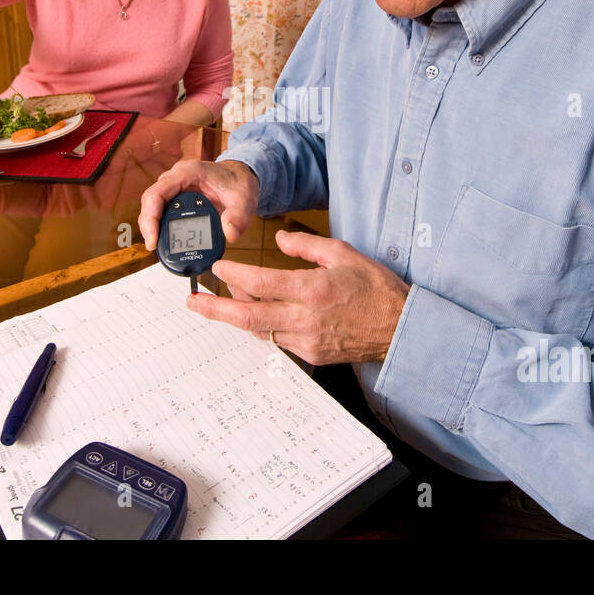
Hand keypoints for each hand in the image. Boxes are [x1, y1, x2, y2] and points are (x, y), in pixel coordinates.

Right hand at [138, 159, 259, 249]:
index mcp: (187, 173)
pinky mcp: (177, 197)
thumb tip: (230, 235)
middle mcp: (176, 178)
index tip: (153, 240)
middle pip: (150, 202)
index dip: (150, 218)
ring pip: (153, 208)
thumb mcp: (244, 199)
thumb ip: (238, 216)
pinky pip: (162, 211)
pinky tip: (168, 240)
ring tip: (162, 247)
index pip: (157, 194)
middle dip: (149, 226)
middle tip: (154, 247)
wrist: (241, 176)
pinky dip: (162, 226)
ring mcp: (174, 187)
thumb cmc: (239, 182)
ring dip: (153, 228)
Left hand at [187, 230, 409, 364]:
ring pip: (259, 331)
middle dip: (215, 310)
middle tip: (192, 303)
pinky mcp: (312, 355)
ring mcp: (307, 341)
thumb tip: (280, 239)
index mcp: (312, 290)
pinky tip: (260, 313)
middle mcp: (305, 319)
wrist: (401, 329)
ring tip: (227, 299)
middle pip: (247, 318)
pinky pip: (277, 340)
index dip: (233, 275)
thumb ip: (307, 246)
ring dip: (239, 315)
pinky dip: (263, 326)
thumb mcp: (344, 254)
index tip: (217, 267)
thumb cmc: (376, 289)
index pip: (260, 284)